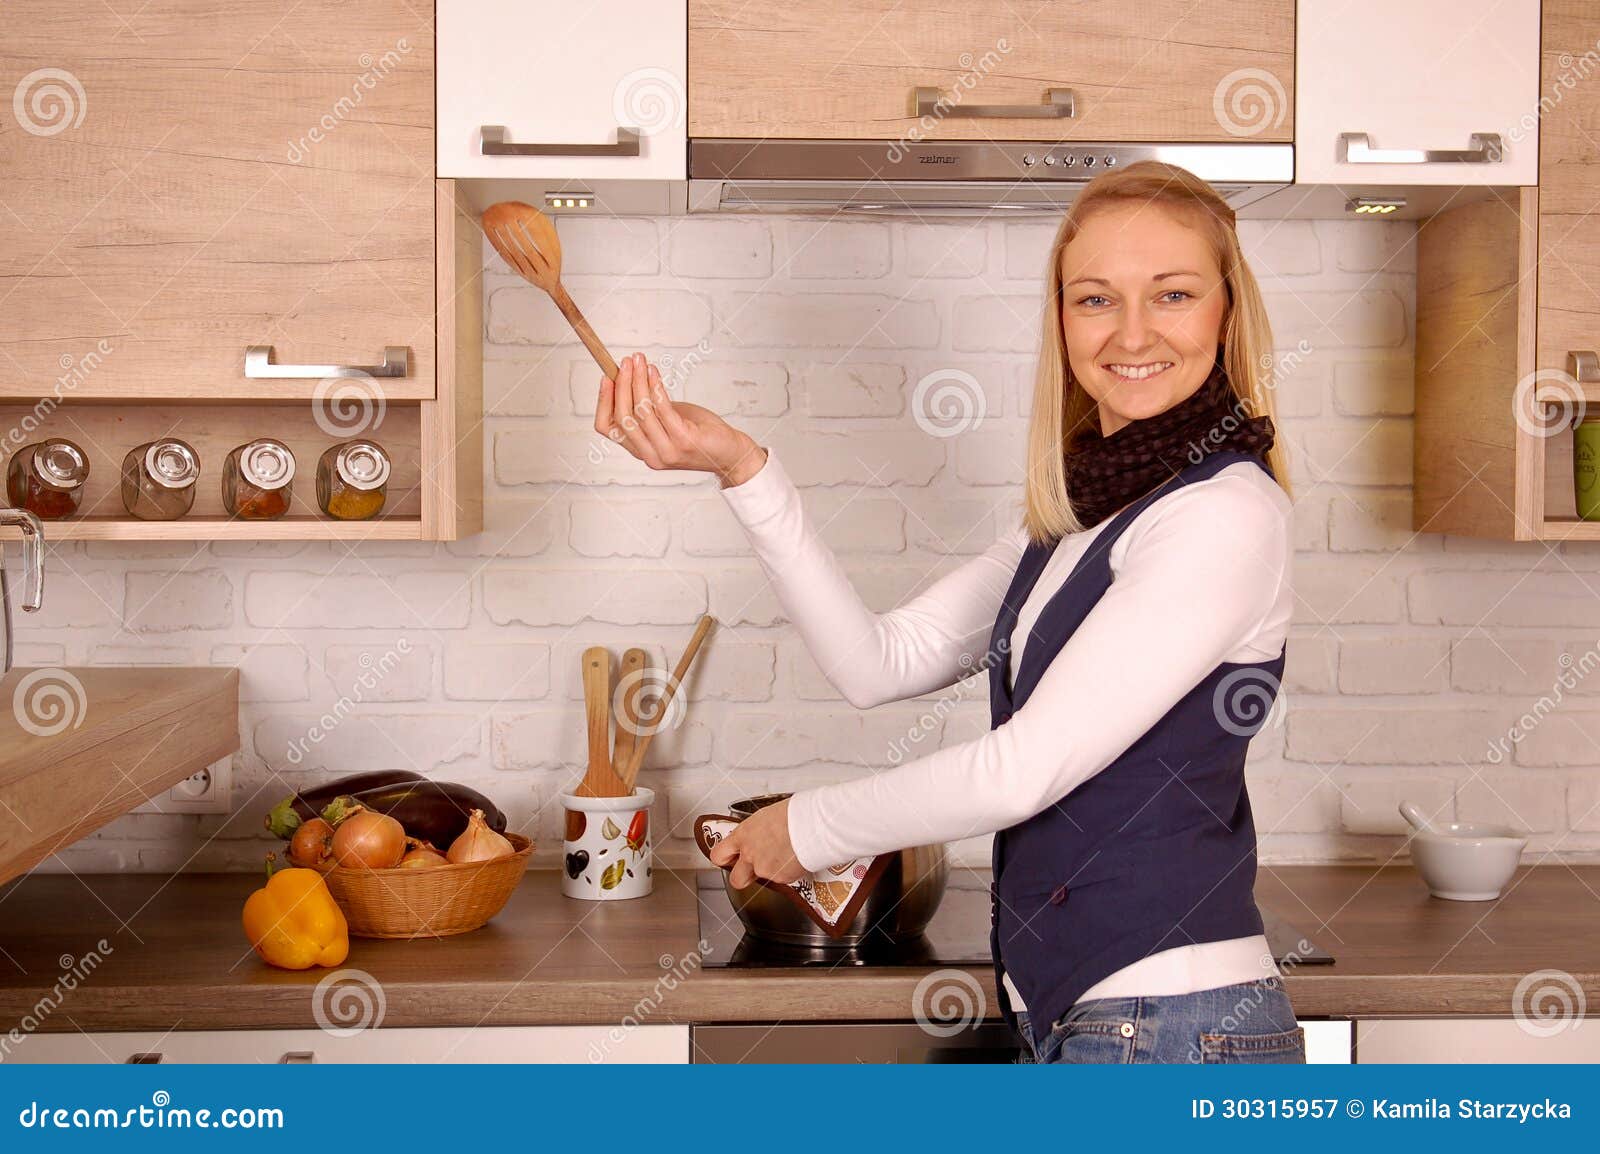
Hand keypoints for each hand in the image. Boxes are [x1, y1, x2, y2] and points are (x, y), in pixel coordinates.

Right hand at [595, 352, 766, 486]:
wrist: (731, 455)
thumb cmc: (700, 435)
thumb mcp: (668, 423)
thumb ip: (649, 410)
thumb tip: (630, 378)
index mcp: (641, 451)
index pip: (607, 428)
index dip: (603, 401)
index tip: (606, 377)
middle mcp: (650, 455)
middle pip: (622, 416)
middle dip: (621, 384)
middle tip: (625, 362)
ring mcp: (667, 450)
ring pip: (641, 410)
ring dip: (637, 380)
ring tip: (639, 360)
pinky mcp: (684, 440)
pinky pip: (662, 407)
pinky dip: (655, 385)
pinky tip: (654, 371)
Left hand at [707, 798, 806, 887]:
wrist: (812, 824)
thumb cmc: (794, 813)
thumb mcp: (766, 816)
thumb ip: (757, 831)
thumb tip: (761, 833)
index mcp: (743, 835)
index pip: (719, 854)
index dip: (724, 859)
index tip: (728, 858)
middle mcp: (750, 855)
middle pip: (735, 879)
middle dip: (743, 877)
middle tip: (753, 869)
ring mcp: (764, 869)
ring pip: (762, 879)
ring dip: (770, 872)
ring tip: (785, 857)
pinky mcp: (781, 879)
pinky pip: (782, 879)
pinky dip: (788, 872)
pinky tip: (797, 859)